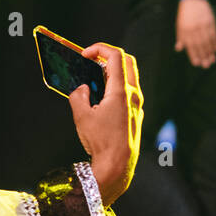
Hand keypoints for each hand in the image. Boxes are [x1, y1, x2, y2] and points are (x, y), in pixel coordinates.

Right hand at [70, 43, 142, 207]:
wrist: (118, 166)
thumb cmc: (101, 142)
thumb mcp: (82, 117)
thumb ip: (78, 96)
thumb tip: (82, 89)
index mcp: (121, 91)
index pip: (116, 56)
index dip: (99, 49)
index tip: (85, 54)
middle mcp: (134, 95)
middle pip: (127, 62)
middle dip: (108, 56)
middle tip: (91, 61)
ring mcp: (137, 105)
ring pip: (128, 77)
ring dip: (111, 72)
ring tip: (92, 81)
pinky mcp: (135, 115)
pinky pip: (127, 92)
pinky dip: (115, 86)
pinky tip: (100, 99)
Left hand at [174, 0, 215, 67]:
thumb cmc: (185, 14)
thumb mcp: (179, 25)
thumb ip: (180, 37)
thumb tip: (179, 49)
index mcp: (185, 31)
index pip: (190, 46)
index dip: (193, 55)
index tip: (197, 64)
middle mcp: (194, 30)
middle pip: (200, 45)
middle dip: (203, 56)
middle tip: (207, 65)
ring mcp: (203, 26)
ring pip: (207, 42)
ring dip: (210, 52)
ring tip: (212, 60)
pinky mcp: (210, 22)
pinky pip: (214, 34)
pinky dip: (215, 42)